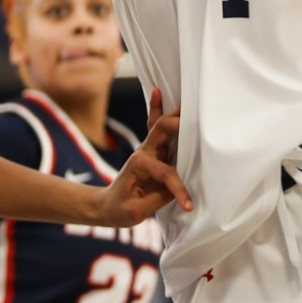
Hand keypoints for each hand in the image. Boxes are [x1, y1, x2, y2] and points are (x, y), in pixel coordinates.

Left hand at [91, 87, 191, 224]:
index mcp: (139, 165)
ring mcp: (148, 150)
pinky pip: (154, 126)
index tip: (188, 206)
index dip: (179, 189)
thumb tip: (181, 189)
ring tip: (187, 98)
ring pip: (160, 124)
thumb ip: (160, 198)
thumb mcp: (137, 211)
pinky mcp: (153, 152)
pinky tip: (157, 91)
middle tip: (196, 119)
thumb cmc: (120, 210)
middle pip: (161, 130)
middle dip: (179, 124)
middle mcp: (143, 152)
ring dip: (173, 112)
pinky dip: (157, 109)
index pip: (166, 173)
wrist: (106, 207)